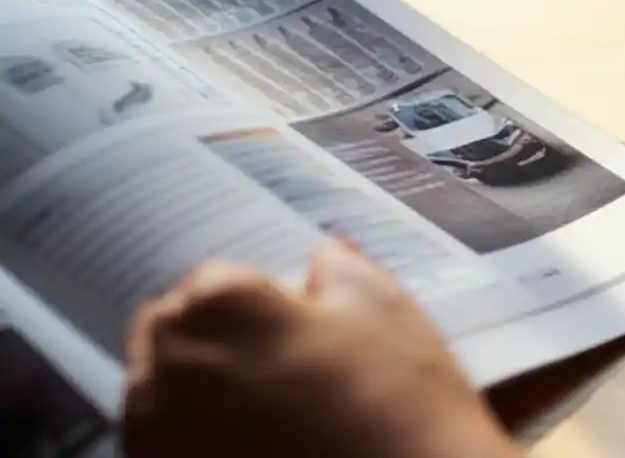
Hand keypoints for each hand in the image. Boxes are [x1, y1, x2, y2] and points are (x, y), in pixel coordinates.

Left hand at [123, 241, 522, 457]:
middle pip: (173, 328)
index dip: (262, 301)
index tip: (298, 327)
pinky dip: (190, 439)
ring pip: (157, 390)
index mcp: (217, 303)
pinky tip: (251, 445)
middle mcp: (167, 364)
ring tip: (268, 413)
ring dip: (195, 389)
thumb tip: (323, 256)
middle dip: (214, 336)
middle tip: (281, 368)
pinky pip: (159, 443)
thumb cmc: (399, 403)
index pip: (217, 278)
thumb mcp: (385, 307)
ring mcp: (155, 434)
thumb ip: (340, 266)